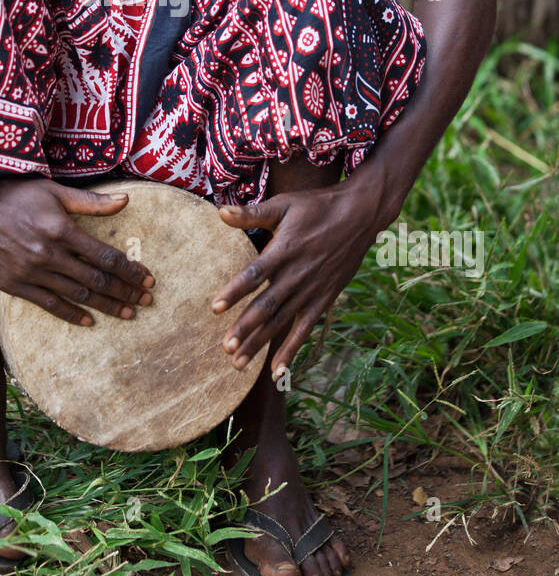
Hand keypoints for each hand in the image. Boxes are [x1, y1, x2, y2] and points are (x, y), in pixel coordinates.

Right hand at [0, 177, 153, 324]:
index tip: (149, 280)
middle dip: (125, 292)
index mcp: (61, 229)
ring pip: (76, 294)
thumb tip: (126, 199)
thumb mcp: (51, 190)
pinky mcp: (12, 284)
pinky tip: (89, 321)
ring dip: (105, 306)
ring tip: (128, 314)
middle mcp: (48, 254)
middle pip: (96, 279)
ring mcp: (29, 272)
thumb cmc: (9, 192)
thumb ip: (89, 201)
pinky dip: (71, 314)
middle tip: (147, 302)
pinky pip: (48, 304)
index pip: (106, 256)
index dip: (131, 271)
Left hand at [213, 179, 383, 377]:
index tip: (215, 308)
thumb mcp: (285, 205)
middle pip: (267, 306)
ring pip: (281, 322)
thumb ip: (252, 213)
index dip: (236, 291)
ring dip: (259, 343)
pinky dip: (291, 350)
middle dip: (245, 328)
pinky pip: (305, 329)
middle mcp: (297, 275)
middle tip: (225, 347)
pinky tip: (276, 370)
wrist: (360, 216)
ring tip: (237, 363)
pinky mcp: (323, 300)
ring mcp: (311, 291)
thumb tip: (220, 212)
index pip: (255, 274)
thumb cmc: (318, 207)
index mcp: (285, 250)